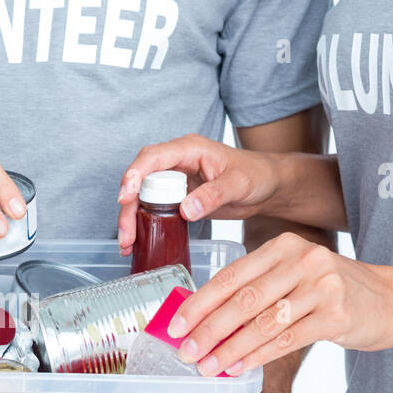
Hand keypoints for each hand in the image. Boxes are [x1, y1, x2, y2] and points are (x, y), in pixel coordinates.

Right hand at [117, 134, 278, 253]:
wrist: (266, 185)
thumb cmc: (256, 175)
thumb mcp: (239, 184)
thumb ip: (213, 195)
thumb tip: (186, 209)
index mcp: (189, 149)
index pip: (153, 157)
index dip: (135, 175)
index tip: (126, 197)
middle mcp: (176, 162)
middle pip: (141, 179)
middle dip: (128, 206)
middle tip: (126, 233)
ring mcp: (174, 179)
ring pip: (142, 196)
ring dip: (131, 218)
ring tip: (127, 243)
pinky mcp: (176, 196)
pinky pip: (152, 208)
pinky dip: (143, 224)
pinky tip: (137, 241)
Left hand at [168, 232, 392, 375]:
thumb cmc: (334, 291)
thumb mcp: (296, 276)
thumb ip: (258, 289)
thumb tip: (205, 318)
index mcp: (284, 246)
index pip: (231, 275)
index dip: (200, 302)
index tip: (175, 325)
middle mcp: (302, 260)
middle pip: (243, 299)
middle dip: (208, 328)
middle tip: (184, 351)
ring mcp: (322, 286)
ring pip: (262, 322)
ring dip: (229, 348)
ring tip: (206, 366)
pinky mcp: (336, 314)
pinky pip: (286, 339)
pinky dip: (257, 356)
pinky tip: (238, 368)